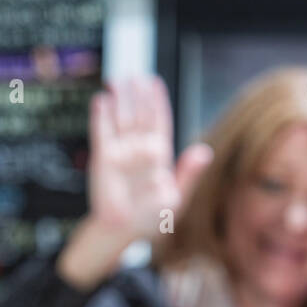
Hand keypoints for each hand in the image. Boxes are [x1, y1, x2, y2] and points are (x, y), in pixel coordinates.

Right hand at [56, 75, 212, 288]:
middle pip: (139, 115)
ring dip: (120, 100)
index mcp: (159, 156)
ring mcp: (121, 152)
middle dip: (138, 96)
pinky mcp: (104, 158)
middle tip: (137, 76)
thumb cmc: (151, 219)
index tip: (155, 83)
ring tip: (119, 81)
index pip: (158, 122)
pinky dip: (102, 116)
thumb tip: (204, 152)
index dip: (157, 103)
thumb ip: (189, 174)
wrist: (124, 231)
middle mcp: (139, 150)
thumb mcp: (176, 197)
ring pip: (121, 118)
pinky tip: (103, 100)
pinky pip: (102, 132)